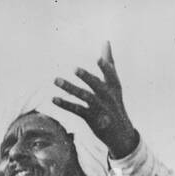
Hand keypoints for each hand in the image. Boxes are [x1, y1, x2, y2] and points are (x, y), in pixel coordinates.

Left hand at [53, 42, 139, 159]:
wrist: (120, 134)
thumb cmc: (115, 104)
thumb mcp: (114, 85)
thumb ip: (109, 63)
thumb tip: (105, 41)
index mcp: (114, 87)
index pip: (111, 75)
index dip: (105, 67)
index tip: (98, 59)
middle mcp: (109, 98)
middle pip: (97, 86)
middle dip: (87, 78)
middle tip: (75, 68)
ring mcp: (101, 109)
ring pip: (85, 97)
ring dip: (70, 88)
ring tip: (56, 80)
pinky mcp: (92, 120)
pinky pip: (77, 110)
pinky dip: (65, 104)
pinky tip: (54, 99)